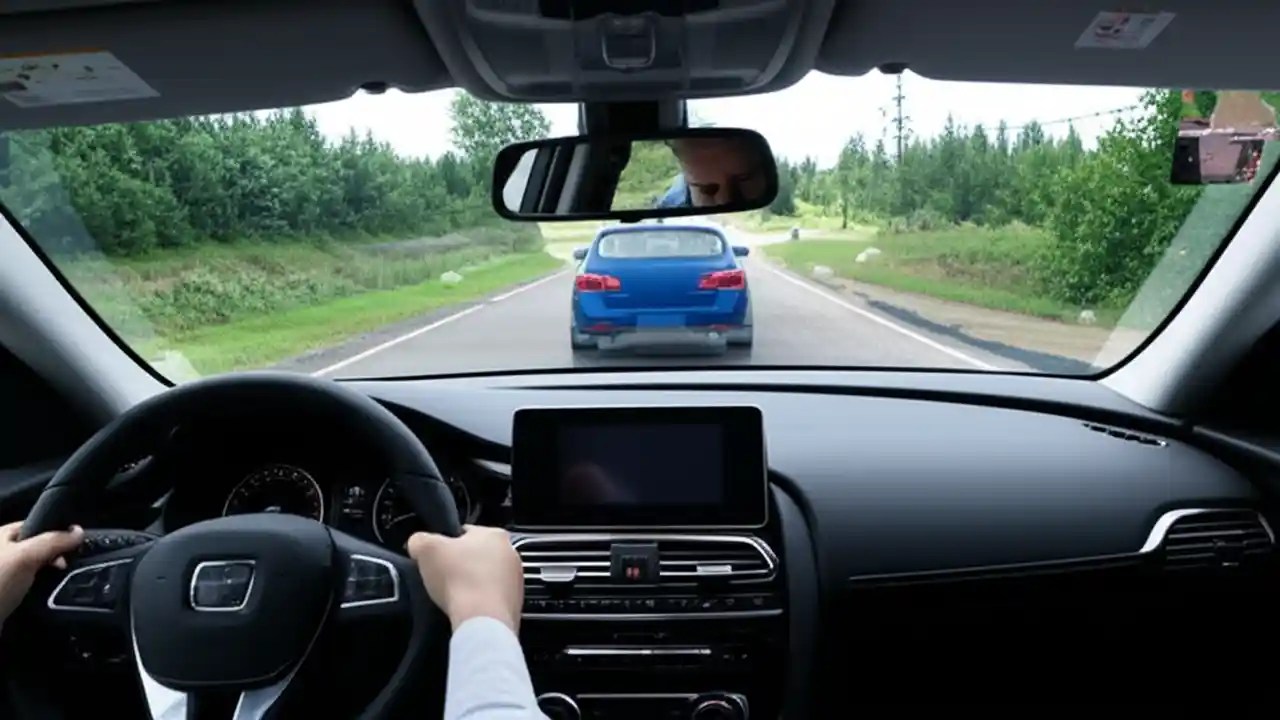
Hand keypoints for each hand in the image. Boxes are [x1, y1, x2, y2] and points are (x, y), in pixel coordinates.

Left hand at [0, 522, 83, 625]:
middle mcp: (0, 554)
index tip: (72, 545)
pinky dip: (39, 590)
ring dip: (48, 575)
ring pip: (34, 569)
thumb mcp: (26, 556)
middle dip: (53, 555)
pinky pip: (28, 587)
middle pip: (35, 547)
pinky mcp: (5, 595)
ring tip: (57, 582)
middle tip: (63, 566)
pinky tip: (45, 594)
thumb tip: (79, 532)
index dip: (55, 531)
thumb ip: (53, 541)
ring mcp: (3, 576)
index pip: (33, 525)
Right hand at [407, 525, 522, 632]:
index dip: (445, 545)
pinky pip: (491, 601)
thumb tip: (418, 543)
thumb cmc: (458, 577)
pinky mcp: (516, 606)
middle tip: (442, 578)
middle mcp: (512, 554)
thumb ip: (420, 540)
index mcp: (495, 534)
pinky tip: (466, 611)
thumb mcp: (427, 549)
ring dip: (471, 586)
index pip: (465, 533)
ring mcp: (517, 582)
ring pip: (485, 579)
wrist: (482, 621)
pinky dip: (479, 605)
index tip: (435, 558)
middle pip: (476, 556)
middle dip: (460, 566)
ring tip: (453, 598)